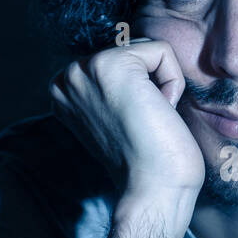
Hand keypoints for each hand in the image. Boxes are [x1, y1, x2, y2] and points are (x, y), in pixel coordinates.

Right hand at [49, 38, 204, 209]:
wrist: (154, 189)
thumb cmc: (147, 160)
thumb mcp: (118, 114)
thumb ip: (114, 86)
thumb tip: (138, 60)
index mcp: (64, 90)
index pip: (119, 59)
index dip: (141, 90)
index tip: (133, 126)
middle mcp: (67, 76)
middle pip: (134, 49)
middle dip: (151, 83)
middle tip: (143, 124)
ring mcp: (85, 69)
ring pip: (148, 49)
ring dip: (162, 84)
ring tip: (149, 119)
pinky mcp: (112, 65)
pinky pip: (162, 50)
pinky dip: (173, 82)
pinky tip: (160, 112)